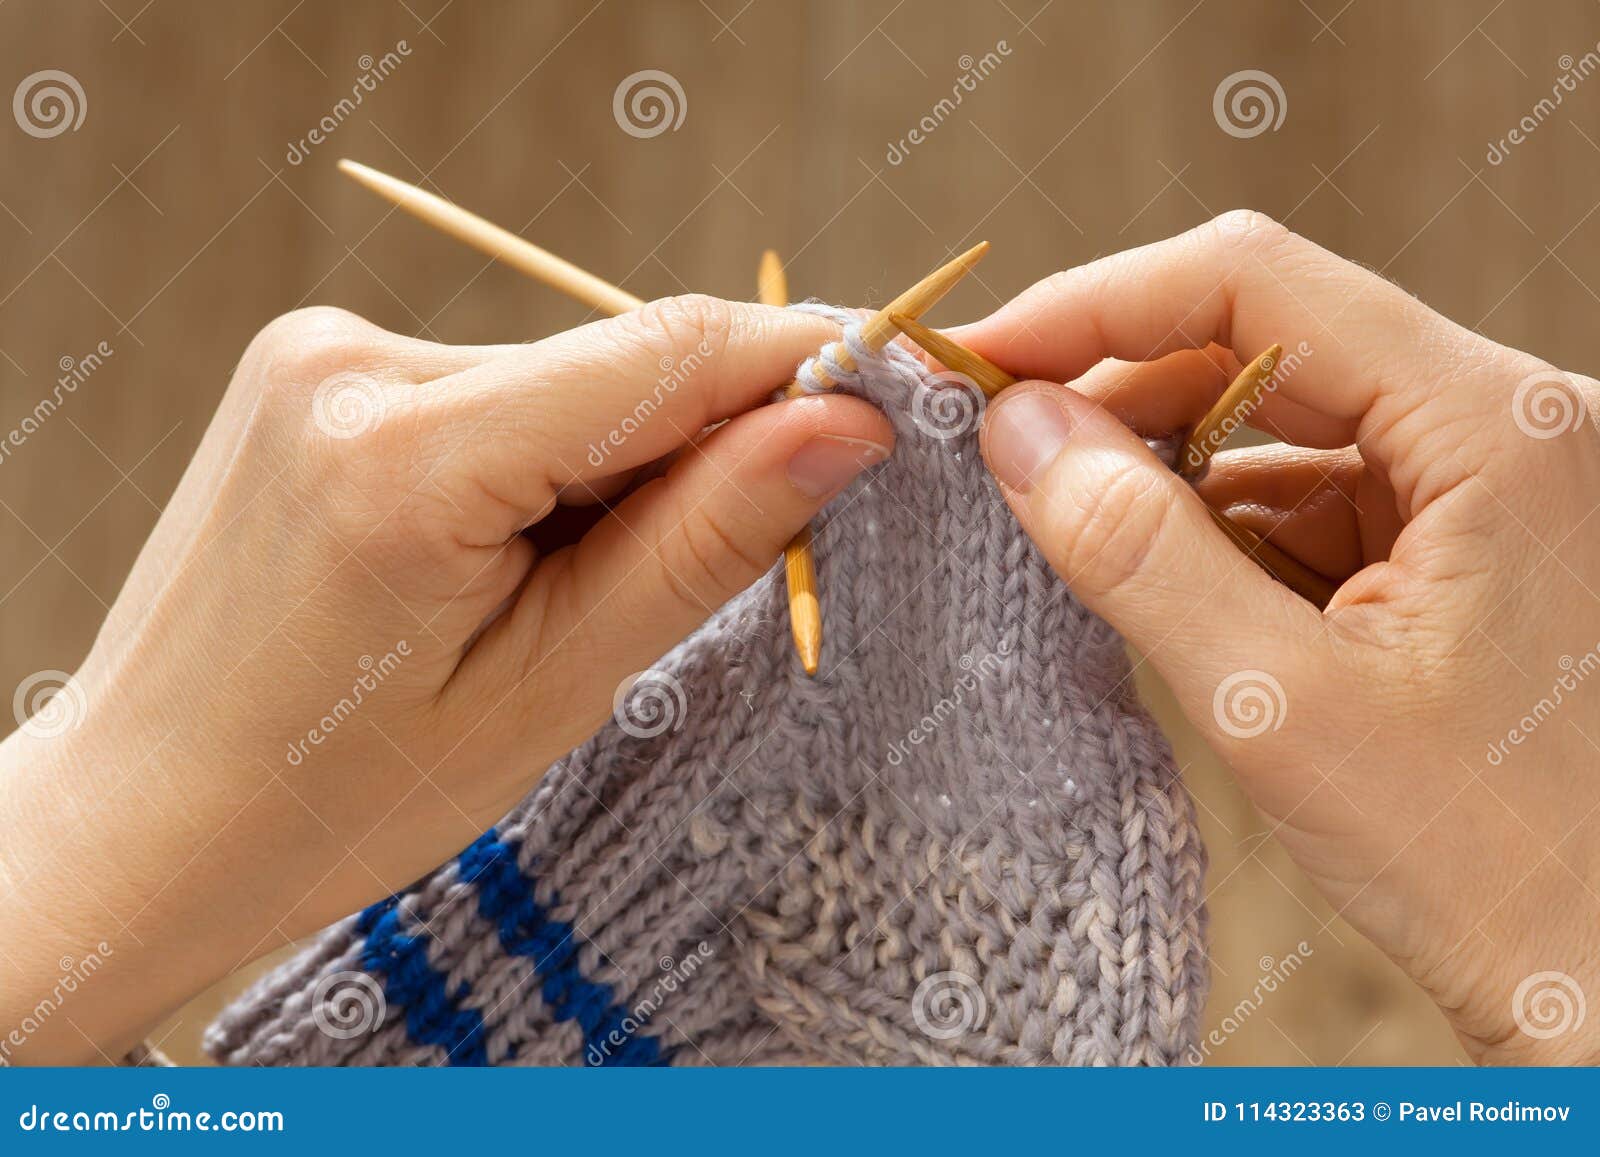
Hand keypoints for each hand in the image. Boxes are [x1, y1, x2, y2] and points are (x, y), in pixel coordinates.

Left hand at [0, 298, 890, 1062]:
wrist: (144, 817)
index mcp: (404, 456)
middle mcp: (349, 364)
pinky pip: (489, 391)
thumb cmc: (339, 792)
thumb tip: (843, 425)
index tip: (895, 397)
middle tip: (738, 564)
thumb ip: (702, 539)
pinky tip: (500, 564)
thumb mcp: (550, 687)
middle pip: (613, 366)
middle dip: (702, 446)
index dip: (799, 363)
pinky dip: (538, 461)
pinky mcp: (315, 369)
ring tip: (562, 601)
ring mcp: (320, 355)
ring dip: (612, 465)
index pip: (664, 353)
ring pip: (556, 381)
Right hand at [964, 210, 1599, 1064]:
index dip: (1097, 305)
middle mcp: (1507, 423)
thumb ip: (1140, 553)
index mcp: (1496, 425)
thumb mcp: (1283, 705)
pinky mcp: (1461, 541)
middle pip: (1268, 338)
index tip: (983, 361)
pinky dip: (1221, 525)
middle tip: (1000, 447)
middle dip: (1121, 388)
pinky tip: (1159, 576)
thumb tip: (1017, 428)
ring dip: (1166, 464)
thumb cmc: (1494, 863)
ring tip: (1066, 523)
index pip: (1257, 284)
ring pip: (1283, 416)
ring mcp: (1488, 482)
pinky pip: (1312, 491)